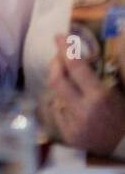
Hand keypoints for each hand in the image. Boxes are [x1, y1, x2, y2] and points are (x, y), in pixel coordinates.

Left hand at [44, 33, 124, 155]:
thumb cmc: (122, 116)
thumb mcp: (115, 93)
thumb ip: (95, 77)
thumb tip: (77, 54)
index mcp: (99, 96)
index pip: (75, 67)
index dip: (65, 49)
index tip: (58, 36)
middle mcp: (83, 110)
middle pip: (56, 80)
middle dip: (55, 64)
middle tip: (59, 57)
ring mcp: (73, 124)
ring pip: (55, 96)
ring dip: (59, 86)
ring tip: (71, 84)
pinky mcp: (68, 136)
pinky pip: (57, 112)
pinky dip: (61, 105)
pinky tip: (73, 107)